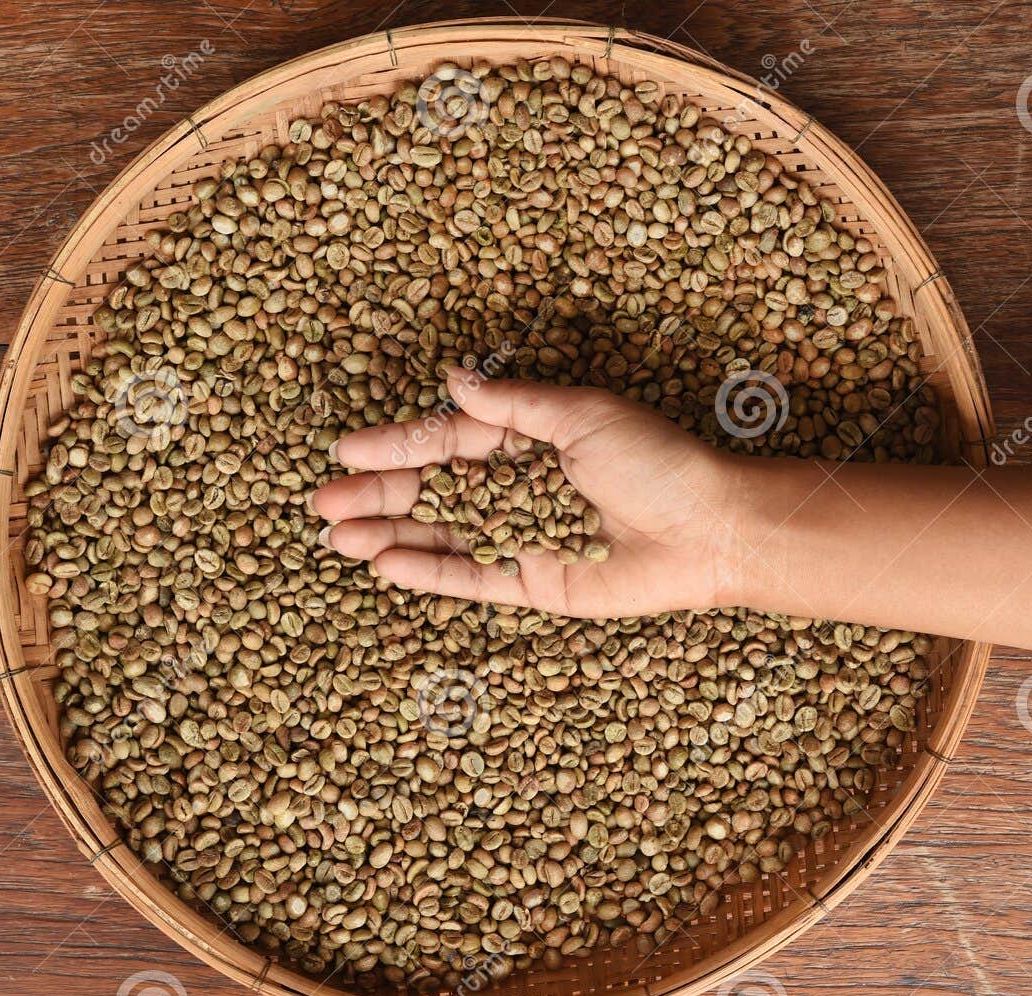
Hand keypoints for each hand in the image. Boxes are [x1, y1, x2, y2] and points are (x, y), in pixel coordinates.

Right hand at [310, 366, 741, 616]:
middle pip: (434, 492)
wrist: (711, 530)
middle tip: (321, 502)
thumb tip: (454, 377)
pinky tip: (386, 566)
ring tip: (336, 537)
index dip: (397, 446)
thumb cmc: (657, 462)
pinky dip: (430, 572)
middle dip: (378, 496)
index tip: (346, 451)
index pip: (448, 441)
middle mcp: (521, 488)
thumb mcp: (583, 417)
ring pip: (442, 536)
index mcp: (530, 441)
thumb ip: (513, 406)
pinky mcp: (536, 581)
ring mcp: (524, 537)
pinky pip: (473, 577)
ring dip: (390, 536)